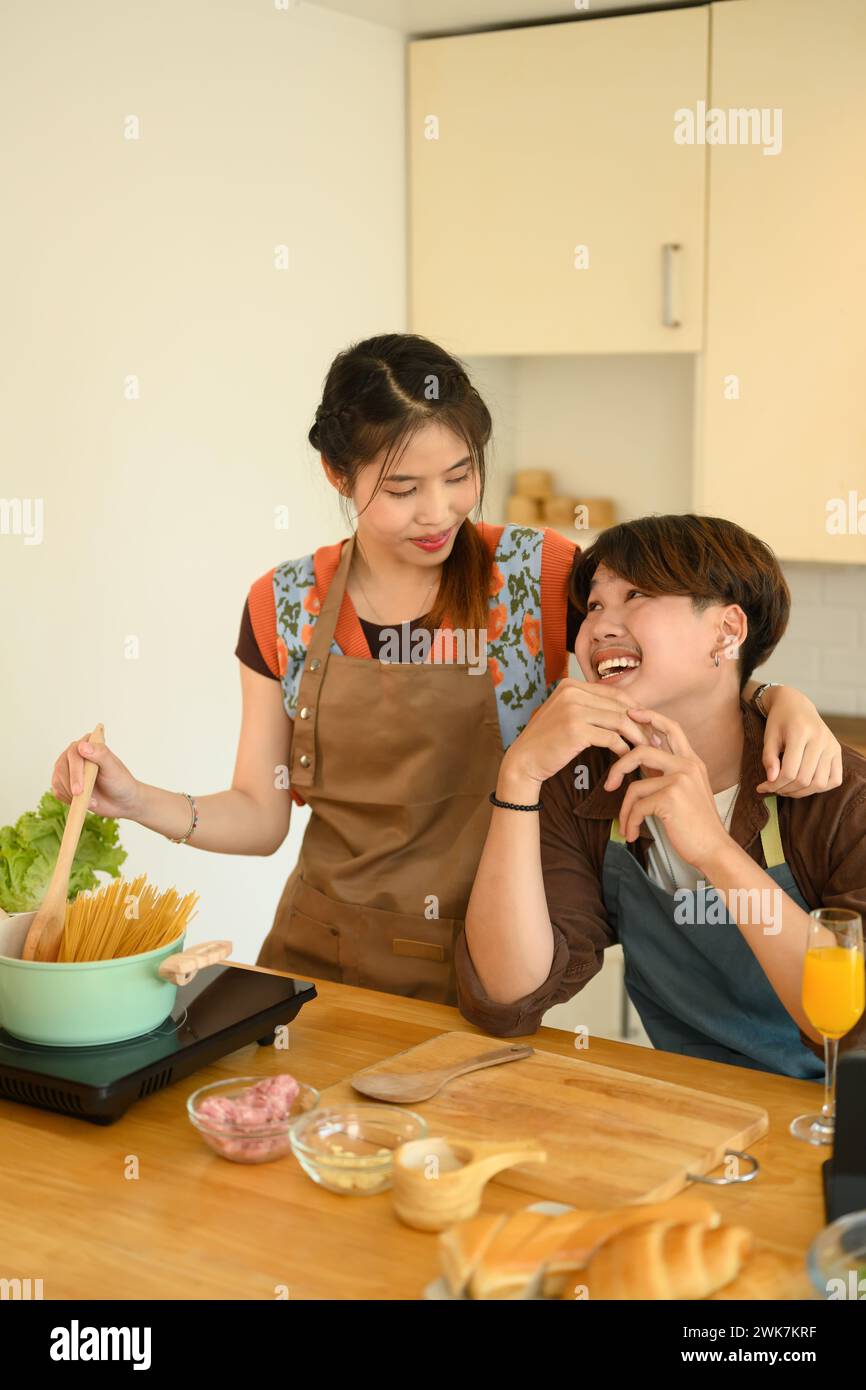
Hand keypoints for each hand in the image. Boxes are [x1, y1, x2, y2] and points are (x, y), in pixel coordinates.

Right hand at [51, 735, 141, 820]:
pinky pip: (58, 791)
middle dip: (72, 784)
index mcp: (88, 744)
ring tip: (91, 801)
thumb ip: (101, 754)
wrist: (121, 801)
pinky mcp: (64, 783)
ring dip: (71, 794)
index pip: (74, 753)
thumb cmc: (120, 782)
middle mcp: (75, 754)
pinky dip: (68, 800)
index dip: (76, 770)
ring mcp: (67, 769)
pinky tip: (83, 802)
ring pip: (58, 780)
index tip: (80, 787)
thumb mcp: (113, 768)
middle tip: (81, 796)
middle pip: (62, 767)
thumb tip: (82, 746)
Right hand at [500, 678, 650, 793]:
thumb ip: (590, 707)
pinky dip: (622, 749)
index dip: (635, 710)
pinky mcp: (576, 729)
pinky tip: (625, 757)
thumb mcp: (567, 715)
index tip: (648, 726)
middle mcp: (572, 692)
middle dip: (641, 724)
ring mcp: (573, 709)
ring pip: (620, 720)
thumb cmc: (548, 741)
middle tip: (655, 740)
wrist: (524, 760)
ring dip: (637, 737)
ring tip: (645, 750)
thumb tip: (627, 710)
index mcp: (571, 684)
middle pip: (620, 705)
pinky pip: (611, 738)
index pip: (615, 694)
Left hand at [603, 709, 730, 869]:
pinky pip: (637, 805)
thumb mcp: (686, 792)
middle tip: (609, 784)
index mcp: (692, 761)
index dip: (650, 717)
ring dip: (626, 809)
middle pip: (642, 750)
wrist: (714, 849)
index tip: (630, 713)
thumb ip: (667, 775)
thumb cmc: (696, 825)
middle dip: (619, 765)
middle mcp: (687, 765)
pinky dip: (630, 821)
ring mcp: (680, 780)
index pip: (671, 728)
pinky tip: (632, 833)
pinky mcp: (670, 797)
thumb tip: (641, 765)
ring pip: (635, 785)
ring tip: (628, 825)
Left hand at [755, 688, 842, 796]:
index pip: (789, 771)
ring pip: (819, 783)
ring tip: (787, 788)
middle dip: (785, 789)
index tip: (762, 787)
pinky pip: (834, 780)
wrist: (797, 705)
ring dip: (801, 792)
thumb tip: (771, 781)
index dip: (774, 785)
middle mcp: (820, 739)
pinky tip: (805, 784)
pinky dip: (819, 787)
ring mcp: (832, 746)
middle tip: (773, 788)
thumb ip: (768, 758)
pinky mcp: (838, 752)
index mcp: (801, 732)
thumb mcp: (769, 736)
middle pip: (804, 779)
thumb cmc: (779, 721)